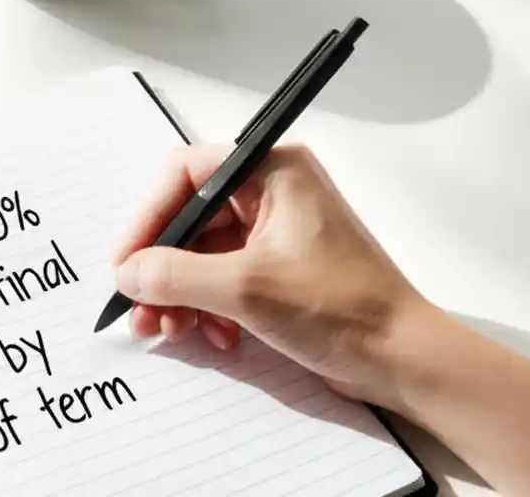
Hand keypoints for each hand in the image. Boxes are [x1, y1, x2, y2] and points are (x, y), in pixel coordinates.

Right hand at [112, 144, 431, 407]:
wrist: (402, 359)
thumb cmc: (344, 309)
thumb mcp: (246, 290)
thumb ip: (177, 275)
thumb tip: (128, 273)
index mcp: (273, 171)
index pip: (185, 175)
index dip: (149, 217)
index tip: (127, 262)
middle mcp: (273, 191)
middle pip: (189, 218)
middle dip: (162, 268)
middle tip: (139, 307)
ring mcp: (276, 231)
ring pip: (201, 253)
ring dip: (179, 294)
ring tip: (170, 330)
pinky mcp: (278, 267)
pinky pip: (221, 277)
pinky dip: (207, 306)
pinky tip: (213, 336)